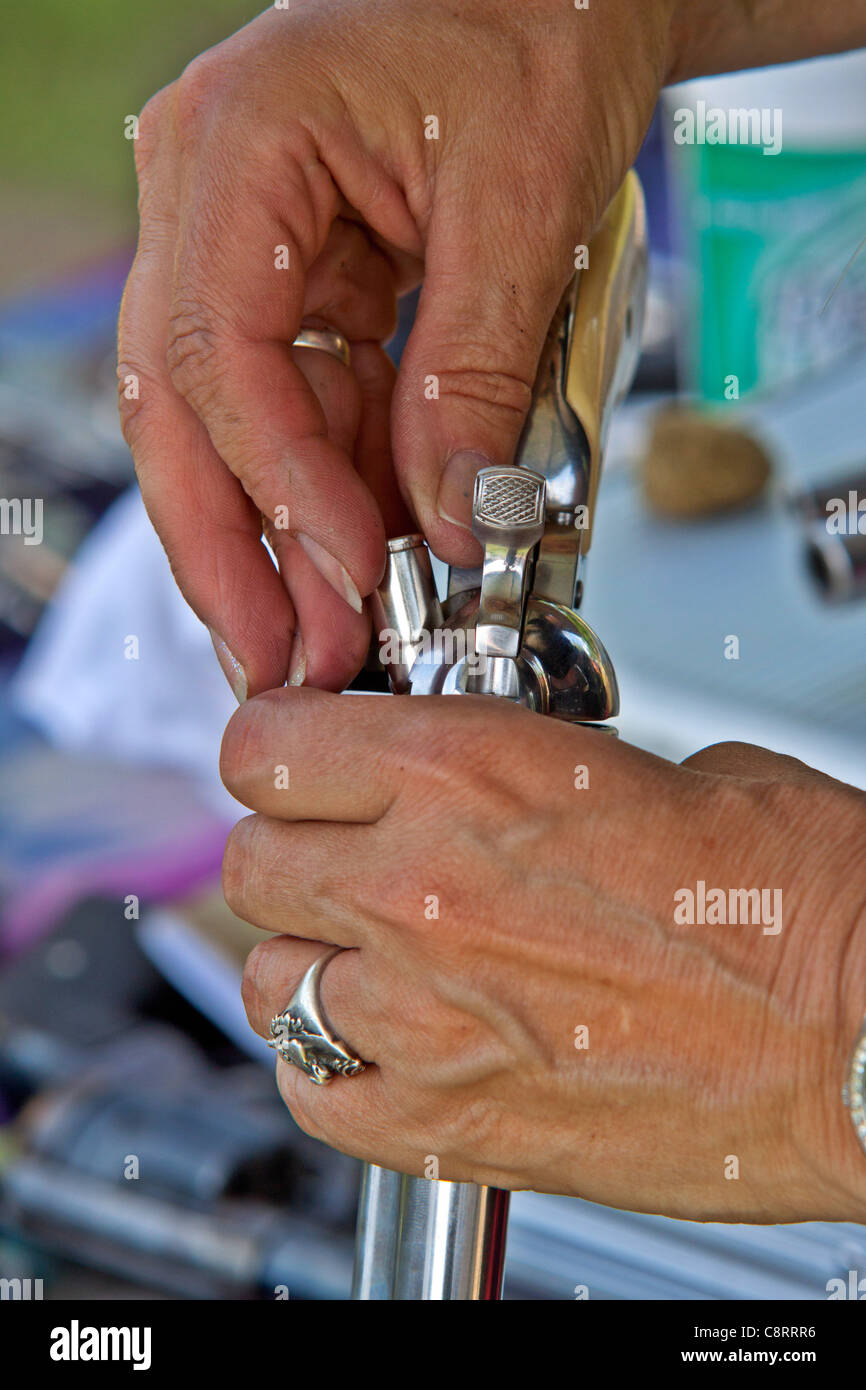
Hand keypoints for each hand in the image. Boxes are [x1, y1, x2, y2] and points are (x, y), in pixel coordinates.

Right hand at [118, 0, 674, 695]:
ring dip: (284, 541)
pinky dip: (338, 490)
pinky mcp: (295, 287)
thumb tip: (450, 519)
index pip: (218, 352)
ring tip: (330, 641)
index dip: (277, 485)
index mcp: (238, 147)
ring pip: (231, 428)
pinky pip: (302, 408)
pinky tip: (369, 563)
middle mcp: (209, 201)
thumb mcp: (519, 203)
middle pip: (183, 409)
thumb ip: (474, 370)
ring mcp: (245, 248)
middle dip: (232, 549)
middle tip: (281, 660)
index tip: (345, 576)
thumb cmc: (535, 23)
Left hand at [222, 689, 865, 1221]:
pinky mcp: (451, 1126)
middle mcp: (420, 888)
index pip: (264, 747)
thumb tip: (492, 779)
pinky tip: (390, 1045)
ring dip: (311, 961)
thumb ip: (538, 771)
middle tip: (350, 856)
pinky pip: (311, 1094)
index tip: (301, 764)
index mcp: (468, 773)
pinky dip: (332, 1067)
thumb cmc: (803, 901)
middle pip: (250, 859)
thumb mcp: (663, 769)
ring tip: (378, 958)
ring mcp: (423, 1017)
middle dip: (295, 851)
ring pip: (268, 979)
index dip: (279, 750)